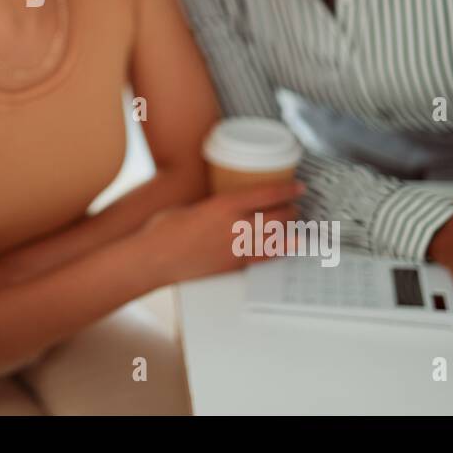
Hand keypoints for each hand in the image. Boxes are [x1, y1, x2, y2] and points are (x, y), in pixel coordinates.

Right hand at [142, 179, 305, 285]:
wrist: (154, 259)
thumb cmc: (164, 229)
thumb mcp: (191, 206)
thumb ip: (212, 207)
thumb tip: (224, 207)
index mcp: (223, 205)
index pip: (265, 194)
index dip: (286, 190)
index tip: (297, 187)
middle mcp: (234, 226)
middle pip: (276, 217)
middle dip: (291, 211)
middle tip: (296, 206)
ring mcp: (235, 248)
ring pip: (274, 238)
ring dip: (289, 230)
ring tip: (296, 224)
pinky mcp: (232, 265)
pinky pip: (264, 257)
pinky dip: (279, 250)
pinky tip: (288, 246)